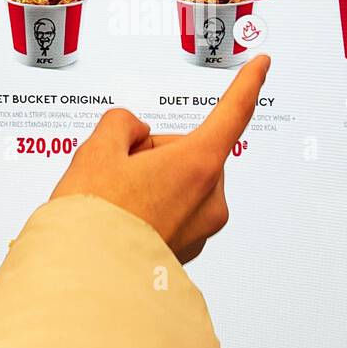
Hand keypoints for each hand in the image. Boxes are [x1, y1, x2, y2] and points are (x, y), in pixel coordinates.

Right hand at [51, 54, 270, 264]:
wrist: (84, 282)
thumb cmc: (94, 220)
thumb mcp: (97, 151)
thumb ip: (121, 125)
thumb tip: (132, 132)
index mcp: (198, 165)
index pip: (232, 112)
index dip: (248, 83)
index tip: (262, 65)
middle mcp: (210, 199)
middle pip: (188, 150)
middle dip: (155, 151)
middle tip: (116, 171)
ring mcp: (202, 229)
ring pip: (180, 182)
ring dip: (152, 180)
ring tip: (113, 201)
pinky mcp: (187, 250)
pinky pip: (174, 211)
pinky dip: (151, 208)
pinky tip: (121, 219)